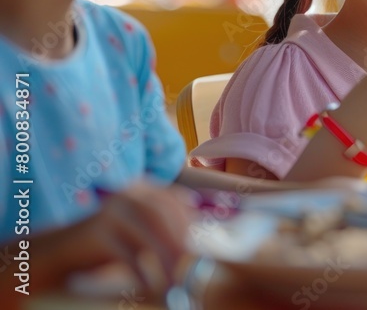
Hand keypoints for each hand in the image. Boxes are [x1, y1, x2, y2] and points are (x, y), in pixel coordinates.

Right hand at [27, 183, 191, 292]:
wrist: (63, 249)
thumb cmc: (111, 241)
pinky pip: (127, 253)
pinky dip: (142, 271)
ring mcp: (110, 211)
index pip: (173, 200)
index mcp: (140, 188)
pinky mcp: (97, 232)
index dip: (188, 222)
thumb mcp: (140, 228)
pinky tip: (148, 284)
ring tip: (173, 279)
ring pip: (147, 234)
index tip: (196, 244)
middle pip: (162, 215)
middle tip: (188, 264)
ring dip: (164, 259)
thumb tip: (197, 241)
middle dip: (179, 240)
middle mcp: (126, 194)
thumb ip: (164, 227)